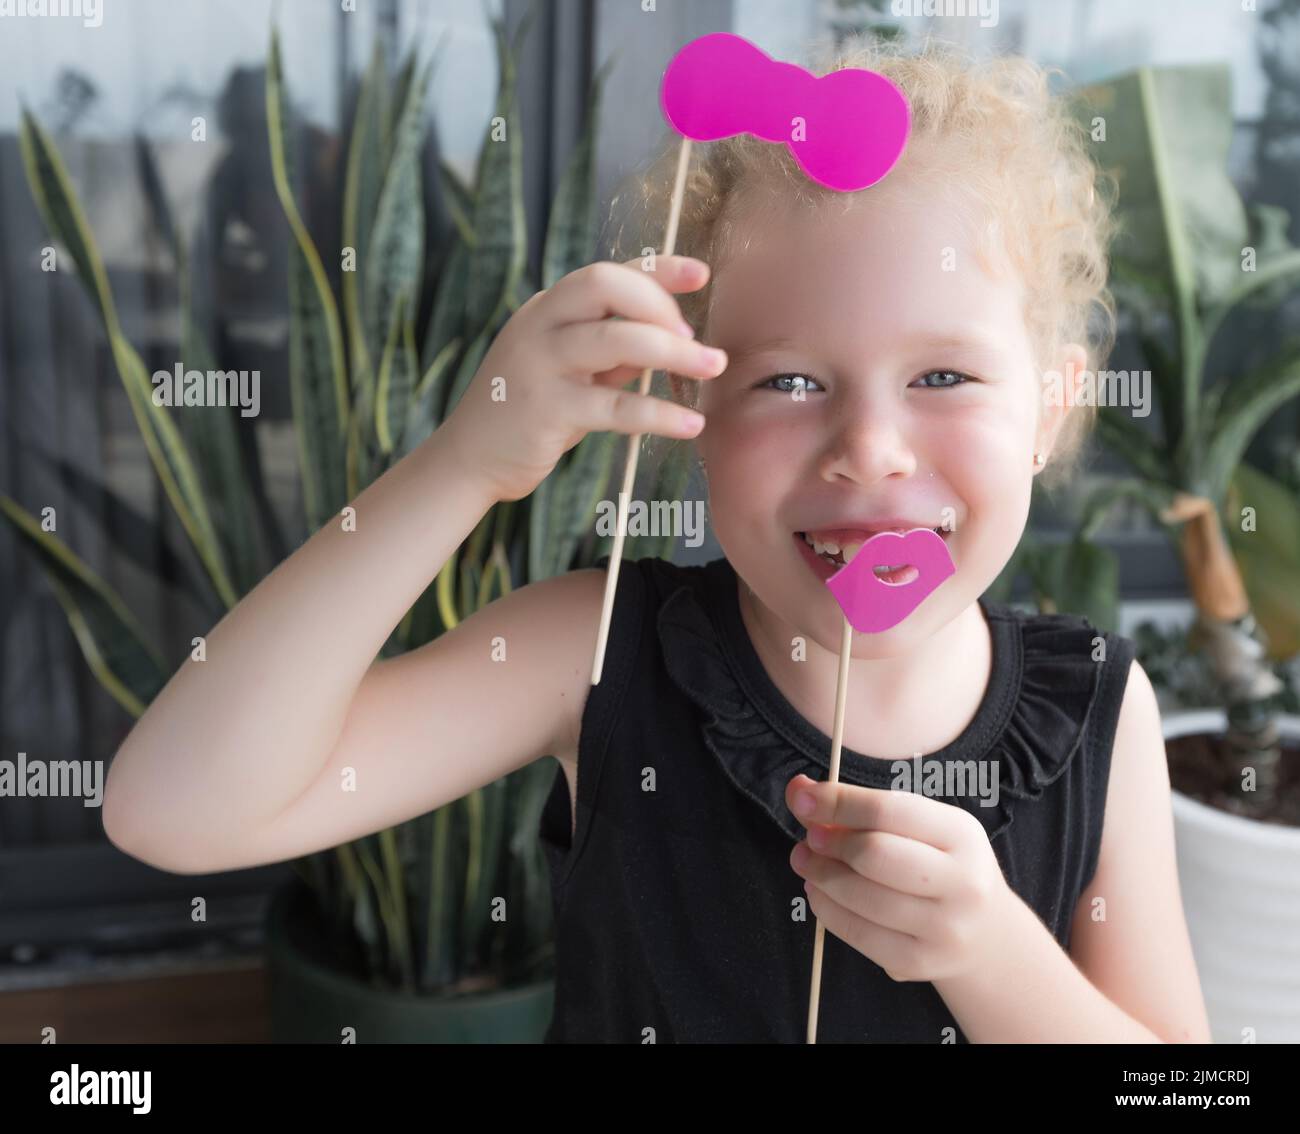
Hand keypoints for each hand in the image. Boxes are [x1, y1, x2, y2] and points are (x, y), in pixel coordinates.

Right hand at [441, 255, 727, 502]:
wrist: (468, 460)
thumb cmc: (528, 412)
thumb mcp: (568, 371)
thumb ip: (610, 351)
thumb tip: (669, 338)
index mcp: (546, 309)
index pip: (606, 273)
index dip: (657, 269)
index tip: (702, 274)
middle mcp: (539, 326)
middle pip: (607, 286)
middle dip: (661, 305)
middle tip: (694, 340)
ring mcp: (540, 365)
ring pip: (618, 340)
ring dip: (675, 352)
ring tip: (713, 367)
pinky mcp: (548, 411)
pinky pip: (617, 406)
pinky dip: (660, 413)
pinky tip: (691, 423)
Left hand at [784, 772, 1013, 982]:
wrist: (988, 936)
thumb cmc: (941, 867)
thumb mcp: (920, 828)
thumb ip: (861, 807)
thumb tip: (799, 789)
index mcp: (961, 834)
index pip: (888, 810)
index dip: (838, 802)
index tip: (802, 797)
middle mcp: (962, 882)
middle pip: (873, 854)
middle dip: (828, 842)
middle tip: (808, 839)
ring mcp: (944, 927)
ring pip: (861, 897)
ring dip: (819, 875)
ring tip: (805, 862)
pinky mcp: (921, 962)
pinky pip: (858, 934)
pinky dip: (827, 909)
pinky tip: (818, 893)